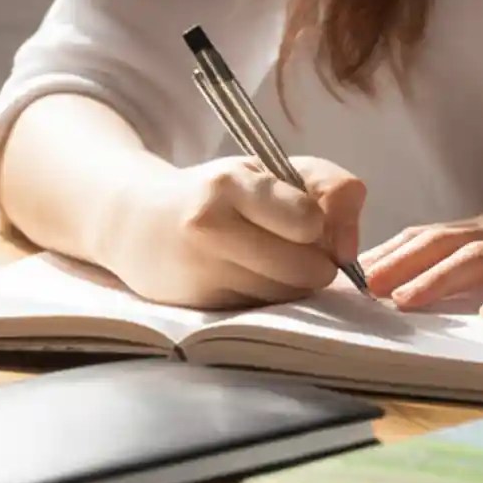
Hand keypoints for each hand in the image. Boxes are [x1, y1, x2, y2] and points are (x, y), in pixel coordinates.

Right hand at [101, 156, 365, 309]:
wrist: (134, 224)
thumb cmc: (216, 194)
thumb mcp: (268, 169)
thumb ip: (328, 187)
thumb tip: (349, 250)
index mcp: (232, 184)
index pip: (309, 221)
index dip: (322, 227)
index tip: (309, 223)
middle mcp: (211, 228)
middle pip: (308, 270)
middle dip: (314, 262)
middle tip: (292, 248)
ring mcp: (202, 273)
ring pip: (289, 297)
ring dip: (291, 284)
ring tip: (264, 261)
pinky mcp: (200, 309)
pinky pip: (265, 314)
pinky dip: (266, 299)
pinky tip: (241, 279)